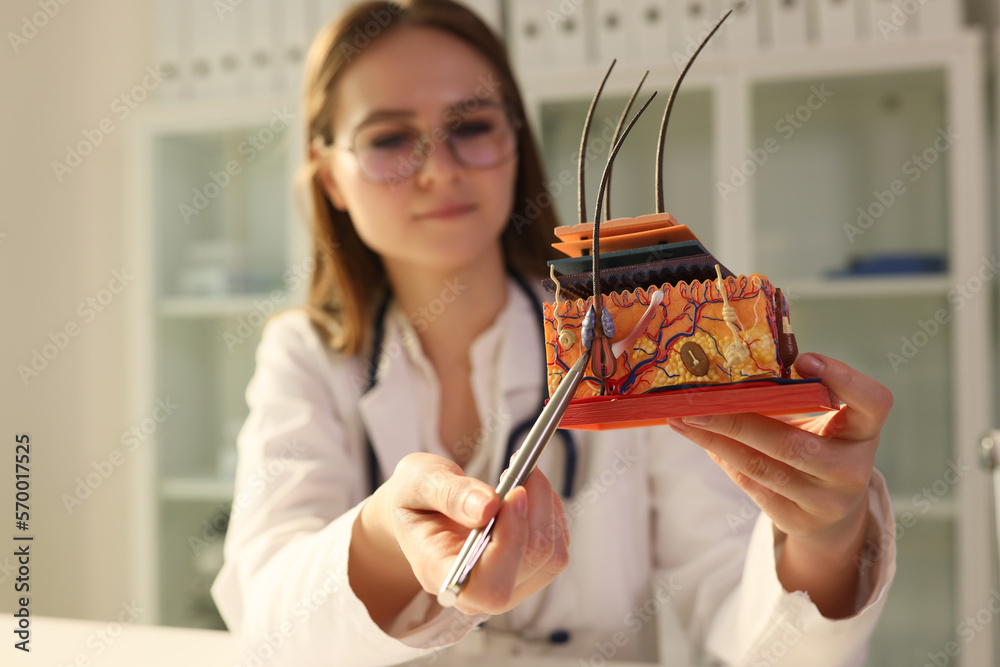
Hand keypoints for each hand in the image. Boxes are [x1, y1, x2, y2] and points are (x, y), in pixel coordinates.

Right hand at [353, 452, 569, 622]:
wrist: (420, 512)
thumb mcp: (416, 483)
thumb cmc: (414, 500)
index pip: (487, 584)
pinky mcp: (527, 572)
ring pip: (550, 556)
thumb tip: (488, 506)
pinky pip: (557, 548)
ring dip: (546, 507)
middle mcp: (476, 591)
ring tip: (523, 476)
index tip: (514, 492)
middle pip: (528, 565)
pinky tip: (529, 492)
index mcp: (440, 574)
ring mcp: (505, 585)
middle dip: (535, 510)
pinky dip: (551, 512)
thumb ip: (448, 494)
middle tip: (522, 468)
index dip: (510, 542)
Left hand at [668, 353, 892, 615]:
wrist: (831, 514)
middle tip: (695, 400)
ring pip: (762, 467)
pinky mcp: (798, 519)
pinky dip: (720, 455)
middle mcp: (852, 468)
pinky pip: (751, 484)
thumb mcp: (822, 420)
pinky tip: (696, 436)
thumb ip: (795, 394)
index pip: (873, 403)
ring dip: (715, 439)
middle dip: (737, 420)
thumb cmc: (820, 445)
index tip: (803, 360)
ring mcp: (826, 500)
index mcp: (864, 431)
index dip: (843, 380)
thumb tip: (731, 367)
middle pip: (793, 444)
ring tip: (682, 417)